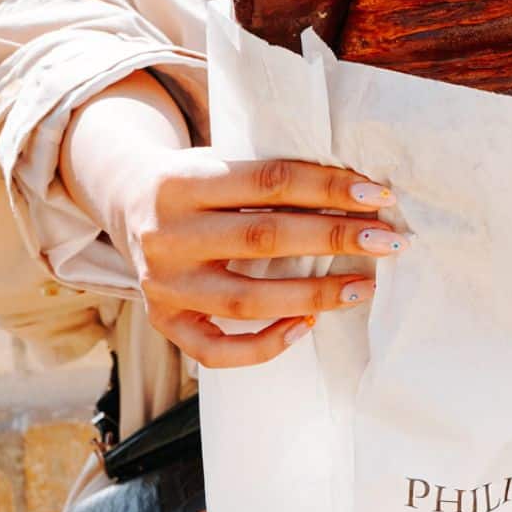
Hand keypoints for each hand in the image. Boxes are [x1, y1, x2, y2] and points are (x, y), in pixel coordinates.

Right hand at [104, 151, 408, 367]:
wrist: (123, 196)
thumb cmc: (197, 179)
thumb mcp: (221, 160)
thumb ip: (271, 180)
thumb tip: (359, 197)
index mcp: (183, 181)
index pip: (270, 182)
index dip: (329, 188)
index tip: (379, 197)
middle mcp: (167, 234)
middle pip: (264, 238)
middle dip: (335, 239)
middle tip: (387, 242)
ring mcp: (161, 283)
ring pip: (245, 299)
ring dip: (313, 296)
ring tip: (362, 287)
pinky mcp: (161, 319)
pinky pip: (214, 350)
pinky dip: (264, 345)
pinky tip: (306, 325)